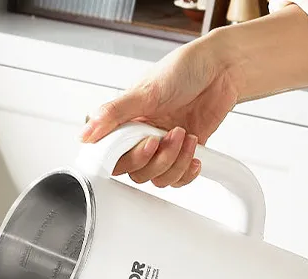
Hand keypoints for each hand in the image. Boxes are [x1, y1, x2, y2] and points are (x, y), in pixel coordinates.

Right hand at [80, 34, 240, 187]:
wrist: (221, 70)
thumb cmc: (183, 70)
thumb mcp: (144, 90)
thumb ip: (113, 113)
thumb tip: (86, 134)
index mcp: (126, 121)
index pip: (110, 155)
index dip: (122, 159)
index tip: (140, 146)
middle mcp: (141, 135)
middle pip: (135, 171)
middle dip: (155, 158)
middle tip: (166, 136)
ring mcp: (163, 146)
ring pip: (157, 177)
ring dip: (174, 162)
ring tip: (184, 136)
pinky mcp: (184, 153)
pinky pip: (178, 179)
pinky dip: (187, 171)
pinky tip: (194, 153)